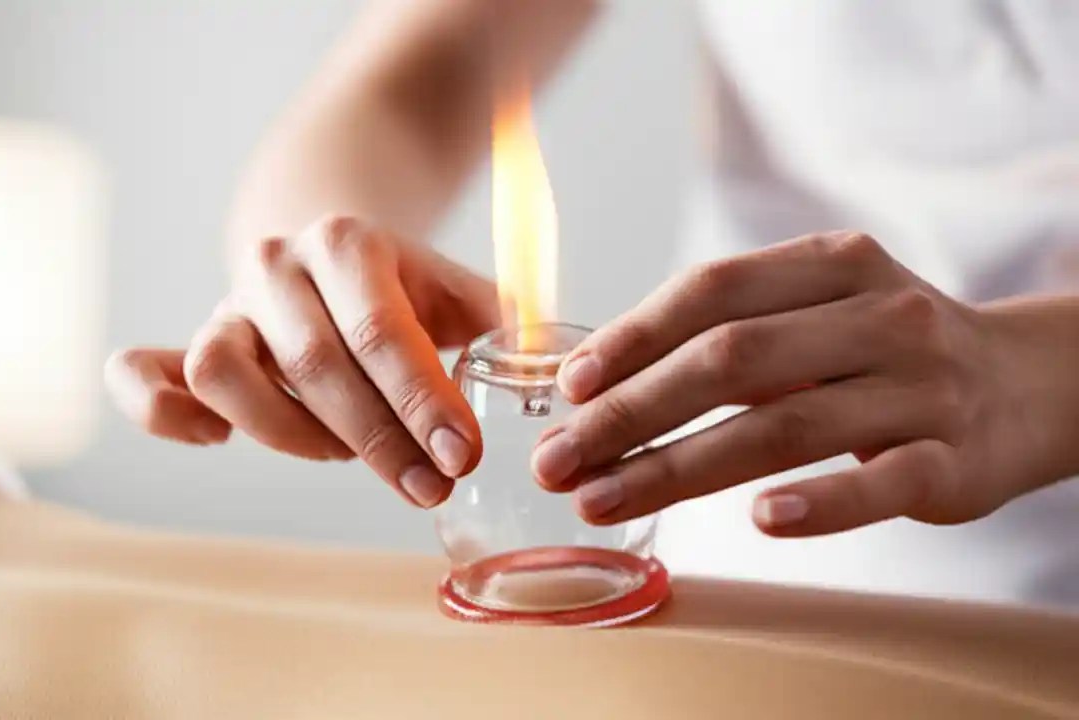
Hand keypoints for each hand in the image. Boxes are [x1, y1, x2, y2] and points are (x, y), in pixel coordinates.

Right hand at [106, 215, 498, 507]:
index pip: (380, 330)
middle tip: (429, 485)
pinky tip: (216, 440)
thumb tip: (549, 373)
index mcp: (345, 242)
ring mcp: (225, 306)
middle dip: (378, 437)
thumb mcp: (456, 290)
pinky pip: (147, 376)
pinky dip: (163, 412)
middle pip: (314, 364)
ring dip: (291, 434)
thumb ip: (503, 327)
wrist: (327, 251)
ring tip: (347, 454)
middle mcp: (274, 265)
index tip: (461, 455)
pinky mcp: (188, 346)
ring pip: (225, 373)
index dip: (420, 400)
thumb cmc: (399, 288)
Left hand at [531, 231, 1046, 535]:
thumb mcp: (818, 312)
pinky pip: (881, 483)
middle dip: (630, 412)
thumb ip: (727, 335)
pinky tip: (758, 519)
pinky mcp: (954, 459)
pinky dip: (819, 503)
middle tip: (559, 459)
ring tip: (605, 498)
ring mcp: (920, 387)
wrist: (1028, 382)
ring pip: (785, 425)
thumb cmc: (886, 351)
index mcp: (832, 266)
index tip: (570, 387)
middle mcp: (879, 316)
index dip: (632, 338)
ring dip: (680, 467)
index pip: (712, 291)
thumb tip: (597, 382)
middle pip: (732, 360)